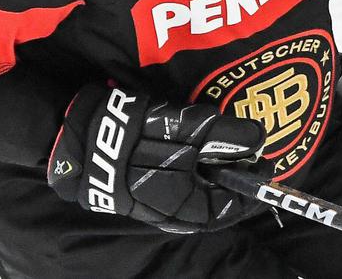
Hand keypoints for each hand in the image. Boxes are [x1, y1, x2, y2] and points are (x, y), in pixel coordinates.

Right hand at [47, 82, 269, 232]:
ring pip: (194, 194)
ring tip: (223, 148)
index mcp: (183, 207)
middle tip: (247, 154)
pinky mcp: (139, 192)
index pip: (229, 208)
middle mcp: (169, 214)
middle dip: (232, 178)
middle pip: (212, 201)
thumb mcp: (185, 127)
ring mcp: (152, 205)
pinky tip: (192, 150)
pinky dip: (190, 171)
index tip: (266, 166)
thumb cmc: (132, 134)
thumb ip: (224, 134)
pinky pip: (175, 187)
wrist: (76, 137)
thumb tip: (259, 138)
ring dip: (210, 172)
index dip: (250, 188)